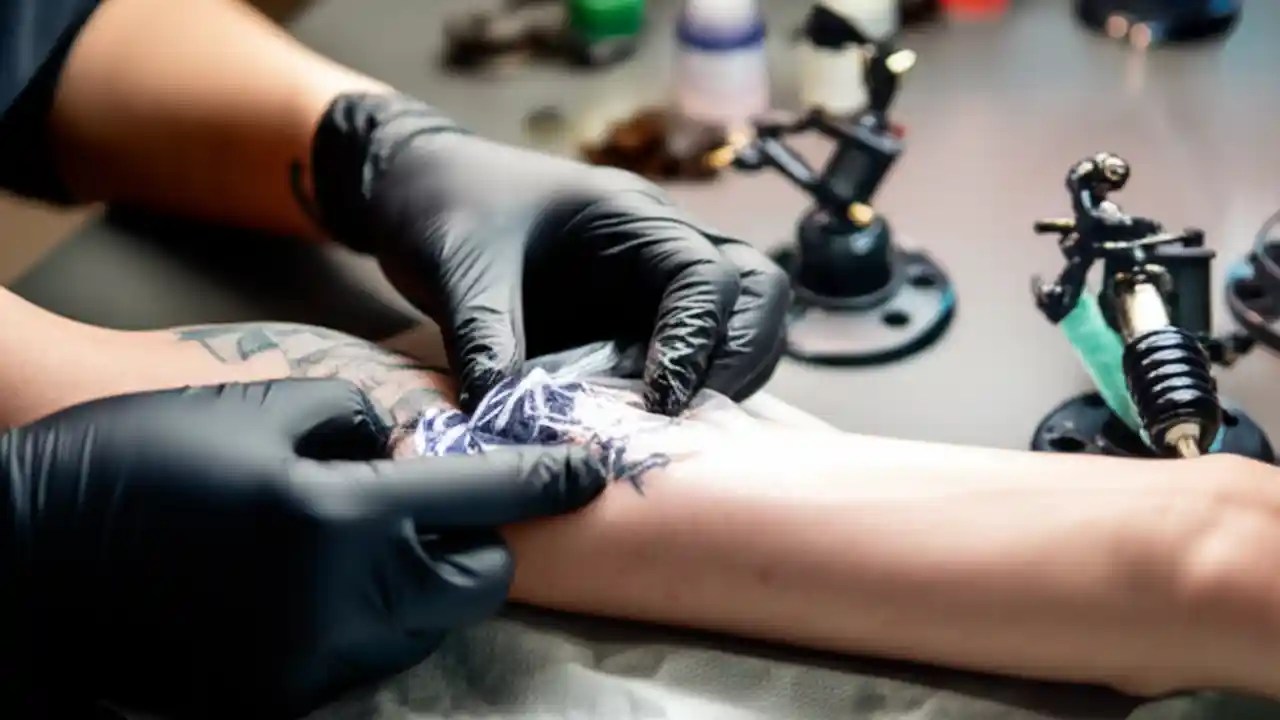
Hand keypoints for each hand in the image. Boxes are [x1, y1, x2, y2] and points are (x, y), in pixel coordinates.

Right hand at [0, 379, 604, 717]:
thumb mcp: (266, 407)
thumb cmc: (147, 454)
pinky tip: (306, 577)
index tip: (592, 472)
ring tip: (350, 535)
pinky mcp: (279, 699)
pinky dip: (363, 612)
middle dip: (473, 540)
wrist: (37, 552)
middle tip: (431, 503)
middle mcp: (338, 605)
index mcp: (338, 518)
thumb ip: (365, 435)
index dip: (545, 482)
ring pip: (424, 622)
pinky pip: (365, 652)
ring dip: (417, 578)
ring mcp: (309, 665)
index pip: (481, 498)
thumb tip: (417, 461)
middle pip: (473, 582)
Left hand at [308, 93, 790, 414]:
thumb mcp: (460, 267)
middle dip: (740, 357)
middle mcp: (657, 246)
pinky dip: (679, 394)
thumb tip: (501, 421)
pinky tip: (635, 428)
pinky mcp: (628, 320)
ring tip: (661, 429)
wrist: (415, 190)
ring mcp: (649, 284)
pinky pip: (684, 357)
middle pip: (755, 293)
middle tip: (686, 418)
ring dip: (718, 379)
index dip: (700, 339)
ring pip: (736, 326)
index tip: (663, 399)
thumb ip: (484, 339)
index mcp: (630, 215)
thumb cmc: (444, 203)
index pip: (709, 274)